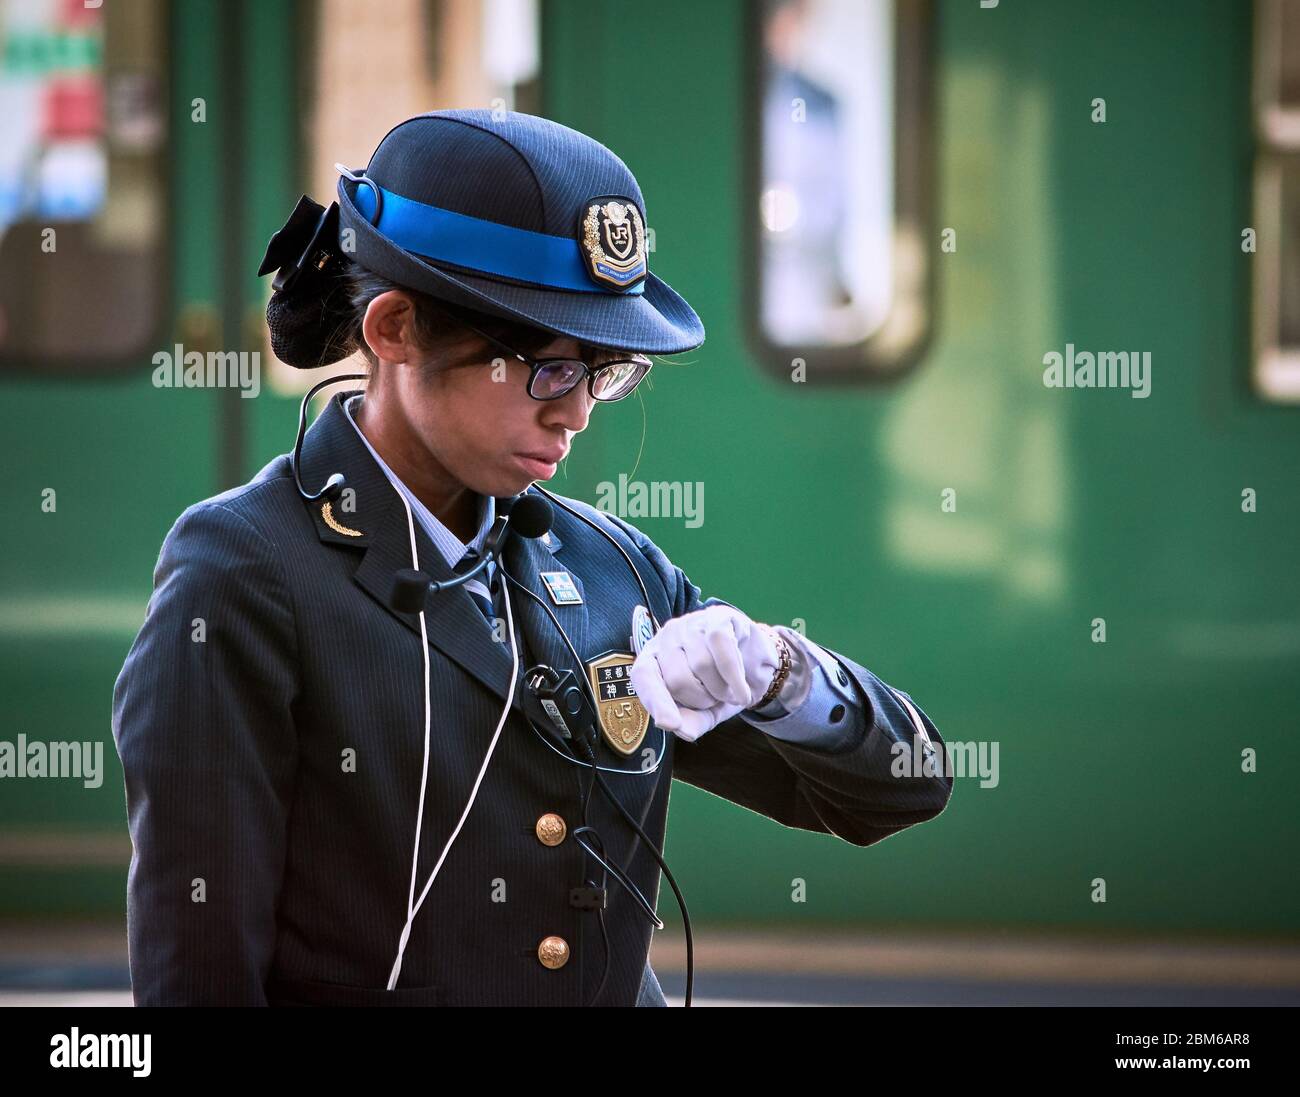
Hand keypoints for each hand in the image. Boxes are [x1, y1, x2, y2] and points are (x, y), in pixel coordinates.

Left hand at [628, 604, 781, 741]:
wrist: (755, 662)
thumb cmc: (720, 684)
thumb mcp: (705, 710)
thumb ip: (691, 721)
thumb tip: (682, 731)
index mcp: (654, 658)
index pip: (644, 676)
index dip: (655, 700)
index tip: (669, 723)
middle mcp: (667, 637)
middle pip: (677, 678)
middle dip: (702, 700)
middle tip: (715, 698)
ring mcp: (691, 624)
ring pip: (702, 665)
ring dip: (722, 690)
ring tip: (728, 690)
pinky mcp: (718, 617)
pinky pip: (722, 649)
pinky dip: (735, 677)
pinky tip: (741, 691)